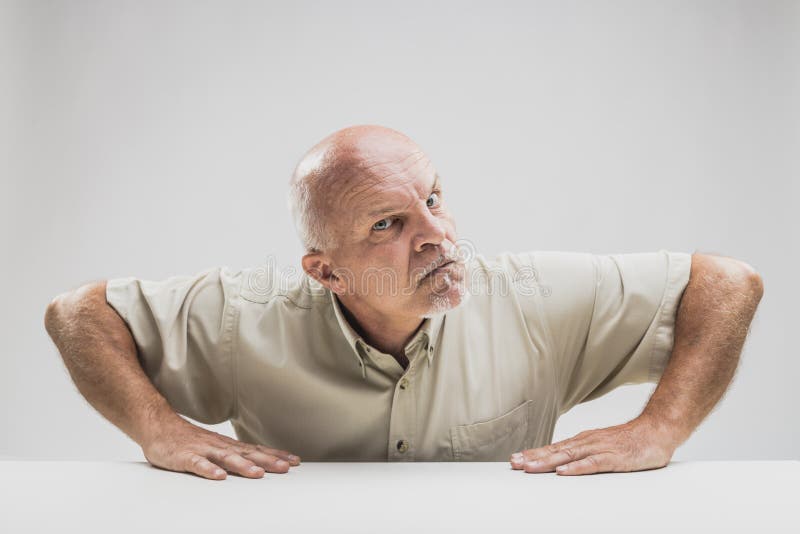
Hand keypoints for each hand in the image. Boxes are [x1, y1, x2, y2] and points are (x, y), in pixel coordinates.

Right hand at [142, 418, 300, 480]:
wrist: (159, 426)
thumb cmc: (188, 440)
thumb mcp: (216, 447)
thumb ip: (234, 455)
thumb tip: (258, 463)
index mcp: (227, 445)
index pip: (256, 450)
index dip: (275, 455)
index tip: (294, 461)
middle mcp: (219, 446)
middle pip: (247, 454)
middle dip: (267, 461)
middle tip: (285, 468)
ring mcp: (202, 450)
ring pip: (225, 458)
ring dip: (242, 466)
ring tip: (257, 473)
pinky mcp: (184, 457)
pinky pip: (197, 464)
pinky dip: (208, 470)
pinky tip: (218, 477)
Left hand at [509, 418, 674, 475]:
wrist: (656, 431)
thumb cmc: (629, 441)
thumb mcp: (601, 447)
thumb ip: (583, 455)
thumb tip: (563, 464)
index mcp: (583, 441)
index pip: (554, 448)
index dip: (534, 454)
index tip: (516, 459)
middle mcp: (587, 442)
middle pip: (555, 451)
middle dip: (533, 458)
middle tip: (514, 463)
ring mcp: (599, 448)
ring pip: (568, 456)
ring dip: (548, 462)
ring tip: (530, 467)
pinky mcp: (613, 457)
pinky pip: (592, 463)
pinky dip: (576, 468)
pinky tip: (564, 472)